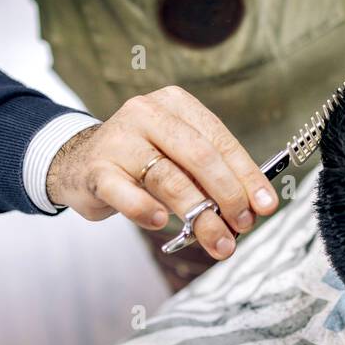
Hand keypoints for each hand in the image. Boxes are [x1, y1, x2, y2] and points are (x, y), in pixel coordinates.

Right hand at [45, 86, 278, 260]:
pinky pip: (125, 193)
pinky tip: (160, 223)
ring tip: (217, 240)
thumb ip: (210, 175)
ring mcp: (119, 140)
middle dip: (228, 195)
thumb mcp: (178, 156)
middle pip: (200, 157)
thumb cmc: (141, 160)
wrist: (78, 162)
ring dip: (199, 215)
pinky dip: (145, 210)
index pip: (221, 140)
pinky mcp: (96, 169)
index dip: (247, 175)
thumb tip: (250, 207)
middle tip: (243, 225)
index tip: (266, 205)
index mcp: (176, 105)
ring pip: (169, 179)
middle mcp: (147, 114)